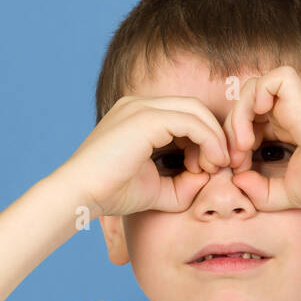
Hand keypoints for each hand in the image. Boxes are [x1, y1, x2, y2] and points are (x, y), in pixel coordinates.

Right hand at [62, 95, 229, 218]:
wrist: (81, 195)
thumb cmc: (113, 194)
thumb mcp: (159, 189)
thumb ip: (185, 183)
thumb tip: (209, 176)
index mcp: (138, 116)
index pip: (185, 115)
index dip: (204, 139)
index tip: (207, 169)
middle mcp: (139, 104)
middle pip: (194, 108)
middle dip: (214, 135)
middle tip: (220, 165)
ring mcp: (141, 107)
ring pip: (196, 111)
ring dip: (214, 138)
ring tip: (215, 167)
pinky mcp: (146, 118)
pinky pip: (191, 122)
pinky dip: (208, 141)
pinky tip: (209, 165)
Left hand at [223, 65, 300, 213]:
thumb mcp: (285, 193)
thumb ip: (258, 190)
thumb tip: (235, 179)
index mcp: (290, 125)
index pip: (250, 119)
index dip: (235, 141)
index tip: (237, 169)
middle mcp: (294, 109)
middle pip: (247, 102)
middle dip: (231, 130)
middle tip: (234, 160)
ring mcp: (300, 102)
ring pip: (255, 87)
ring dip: (240, 115)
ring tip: (242, 145)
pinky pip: (275, 78)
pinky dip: (258, 95)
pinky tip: (256, 123)